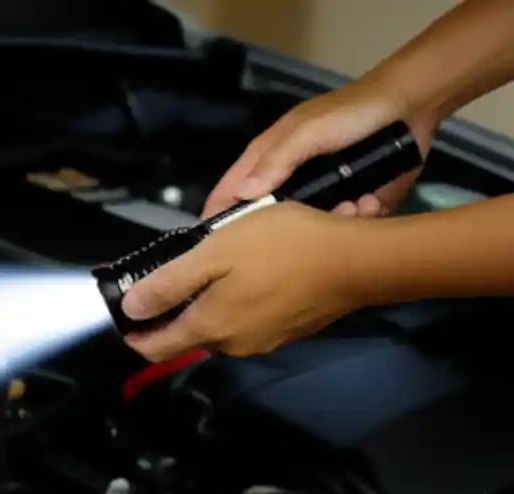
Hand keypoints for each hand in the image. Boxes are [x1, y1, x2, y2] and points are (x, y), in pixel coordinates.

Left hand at [122, 203, 368, 361]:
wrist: (356, 261)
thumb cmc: (283, 248)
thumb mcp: (214, 252)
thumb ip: (169, 283)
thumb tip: (132, 309)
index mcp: (210, 328)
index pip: (156, 348)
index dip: (135, 335)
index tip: (125, 318)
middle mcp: (234, 345)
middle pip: (189, 334)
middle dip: (175, 310)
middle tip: (173, 273)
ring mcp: (265, 341)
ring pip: (221, 326)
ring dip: (209, 303)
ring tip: (214, 265)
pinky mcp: (289, 331)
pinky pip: (249, 320)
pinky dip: (239, 302)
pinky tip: (249, 273)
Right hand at [203, 77, 436, 218]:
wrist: (410, 106)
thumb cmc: (349, 114)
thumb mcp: (307, 131)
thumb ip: (276, 160)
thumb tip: (243, 195)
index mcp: (267, 161)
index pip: (229, 193)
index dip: (219, 219)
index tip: (220, 250)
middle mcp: (288, 181)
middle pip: (267, 221)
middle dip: (283, 232)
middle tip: (307, 228)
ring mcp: (319, 195)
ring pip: (307, 229)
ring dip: (327, 224)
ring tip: (352, 207)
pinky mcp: (349, 204)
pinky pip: (343, 226)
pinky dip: (356, 221)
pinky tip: (370, 204)